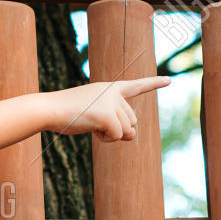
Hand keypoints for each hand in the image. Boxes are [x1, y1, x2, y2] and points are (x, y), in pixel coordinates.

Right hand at [45, 77, 171, 141]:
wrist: (51, 110)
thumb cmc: (70, 114)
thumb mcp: (98, 119)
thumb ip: (119, 126)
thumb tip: (133, 136)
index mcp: (111, 88)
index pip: (136, 86)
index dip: (154, 84)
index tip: (170, 80)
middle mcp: (115, 93)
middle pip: (132, 121)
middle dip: (118, 129)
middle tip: (96, 124)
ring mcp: (112, 103)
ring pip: (126, 130)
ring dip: (110, 135)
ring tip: (91, 124)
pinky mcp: (108, 115)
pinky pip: (117, 136)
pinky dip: (105, 139)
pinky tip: (91, 129)